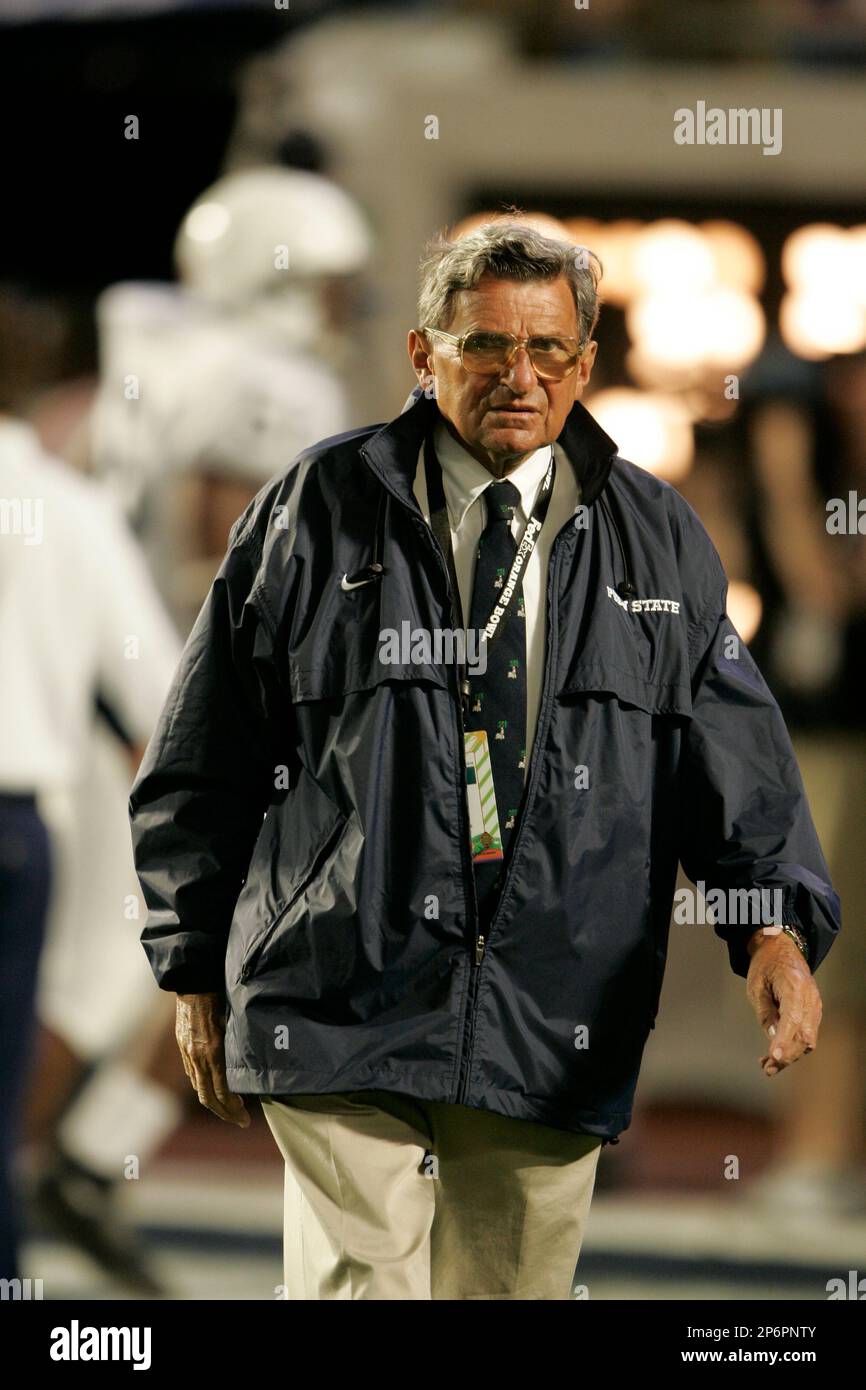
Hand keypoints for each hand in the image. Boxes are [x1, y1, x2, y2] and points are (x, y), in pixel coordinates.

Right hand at [175, 992, 249, 1125]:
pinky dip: (204, 1086)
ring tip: (230, 1108)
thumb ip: (238, 1046)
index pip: (222, 1092)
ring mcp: (188, 1053)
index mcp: (213, 1052)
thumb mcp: (234, 1022)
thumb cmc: (220, 998)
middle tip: (240, 1120)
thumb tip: (253, 1065)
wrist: (194, 983)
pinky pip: (193, 1074)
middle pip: (208, 1097)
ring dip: (214, 1102)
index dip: (233, 1109)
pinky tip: (214, 1088)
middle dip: (224, 1112)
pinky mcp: (183, 1048)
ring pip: (199, 1088)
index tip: (245, 1119)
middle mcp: (198, 1056)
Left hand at [745, 929, 821, 1076]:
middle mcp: (810, 998)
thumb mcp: (756, 986)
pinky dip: (793, 1046)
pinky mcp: (813, 1012)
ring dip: (790, 1055)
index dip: (784, 1040)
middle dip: (787, 1055)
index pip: (792, 1019)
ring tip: (767, 1065)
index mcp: (794, 986)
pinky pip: (807, 1034)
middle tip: (767, 1068)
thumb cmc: (765, 966)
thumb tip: (772, 1038)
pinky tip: (776, 1054)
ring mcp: (815, 1005)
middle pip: (804, 1035)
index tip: (774, 1056)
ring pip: (808, 1039)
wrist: (781, 949)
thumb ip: (765, 1012)